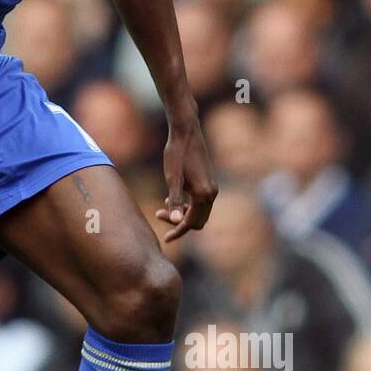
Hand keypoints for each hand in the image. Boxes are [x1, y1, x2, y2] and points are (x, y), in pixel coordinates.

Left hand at [155, 113, 217, 242]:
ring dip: (183, 214)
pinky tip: (171, 198)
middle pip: (198, 220)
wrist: (186, 131)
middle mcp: (212, 193)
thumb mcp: (172, 179)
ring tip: (162, 208)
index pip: (191, 222)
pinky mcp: (208, 181)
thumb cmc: (177, 153)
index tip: (166, 239)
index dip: (178, 232)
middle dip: (180, 223)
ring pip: (199, 211)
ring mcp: (211, 187)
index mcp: (204, 194)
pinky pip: (200, 202)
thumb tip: (178, 222)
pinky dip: (187, 205)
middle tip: (158, 215)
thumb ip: (176, 201)